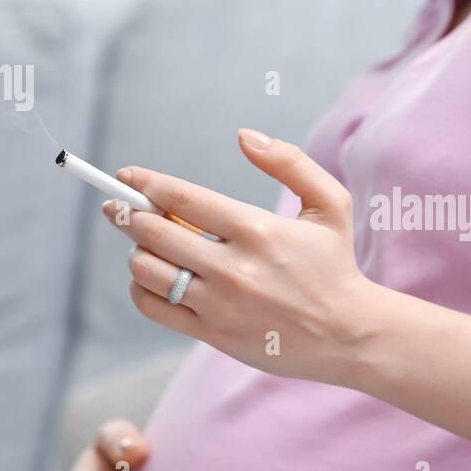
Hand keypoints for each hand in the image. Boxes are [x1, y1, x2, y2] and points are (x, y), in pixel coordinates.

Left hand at [101, 128, 382, 384]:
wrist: (350, 334)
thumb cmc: (336, 265)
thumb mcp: (330, 204)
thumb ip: (290, 163)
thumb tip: (244, 136)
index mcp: (258, 230)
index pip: (183, 199)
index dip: (147, 183)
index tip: (128, 176)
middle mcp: (234, 268)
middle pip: (154, 232)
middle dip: (129, 214)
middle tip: (121, 208)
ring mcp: (220, 304)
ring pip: (147, 270)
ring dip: (138, 251)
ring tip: (148, 245)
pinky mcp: (213, 333)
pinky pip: (154, 307)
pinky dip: (142, 289)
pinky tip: (153, 278)